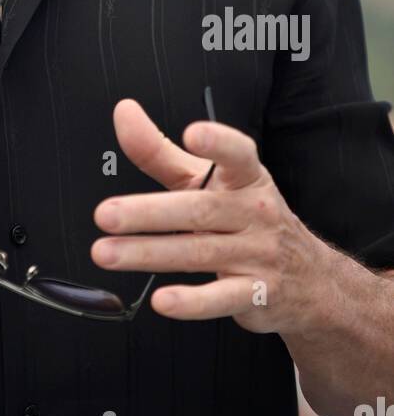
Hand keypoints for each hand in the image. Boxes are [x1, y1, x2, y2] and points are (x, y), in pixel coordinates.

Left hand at [90, 100, 324, 331]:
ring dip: (147, 254)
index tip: (192, 134)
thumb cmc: (246, 218)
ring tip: (106, 253)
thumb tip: (124, 113)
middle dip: (148, 212)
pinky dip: (192, 302)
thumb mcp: (210, 181)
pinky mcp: (257, 295)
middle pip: (198, 210)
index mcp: (246, 178)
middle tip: (106, 214)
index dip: (217, 142)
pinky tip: (163, 301)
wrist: (310, 279)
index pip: (237, 154)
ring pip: (198, 253)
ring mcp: (258, 255)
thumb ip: (161, 152)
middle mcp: (255, 213)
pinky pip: (221, 298)